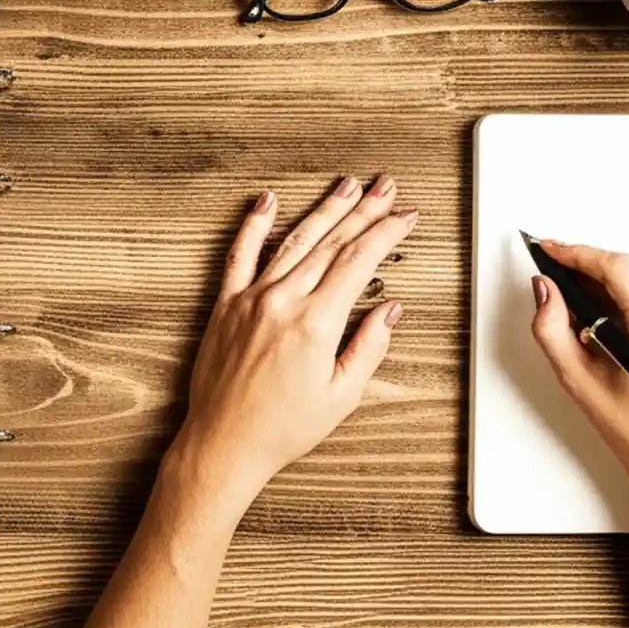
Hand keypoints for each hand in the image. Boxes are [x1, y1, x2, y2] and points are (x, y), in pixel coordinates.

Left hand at [170, 176, 417, 500]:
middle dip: (364, 210)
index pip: (359, 261)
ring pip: (294, 240)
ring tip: (347, 185)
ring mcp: (251, 298)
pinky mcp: (226, 304)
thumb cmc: (282, 428)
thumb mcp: (340, 395)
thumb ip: (368, 346)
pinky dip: (253, 224)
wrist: (223, 442)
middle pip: (332, 242)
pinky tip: (267, 200)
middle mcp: (283, 301)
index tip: (405, 216)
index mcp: (316, 323)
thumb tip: (390, 308)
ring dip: (324, 209)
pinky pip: (240, 255)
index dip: (385, 233)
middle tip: (385, 185)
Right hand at [530, 242, 628, 491]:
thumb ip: (551, 327)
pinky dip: (626, 292)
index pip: (618, 269)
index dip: (578, 253)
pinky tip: (604, 311)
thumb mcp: (576, 378)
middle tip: (554, 273)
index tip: (551, 250)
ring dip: (607, 279)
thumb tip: (545, 287)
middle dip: (588, 265)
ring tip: (576, 299)